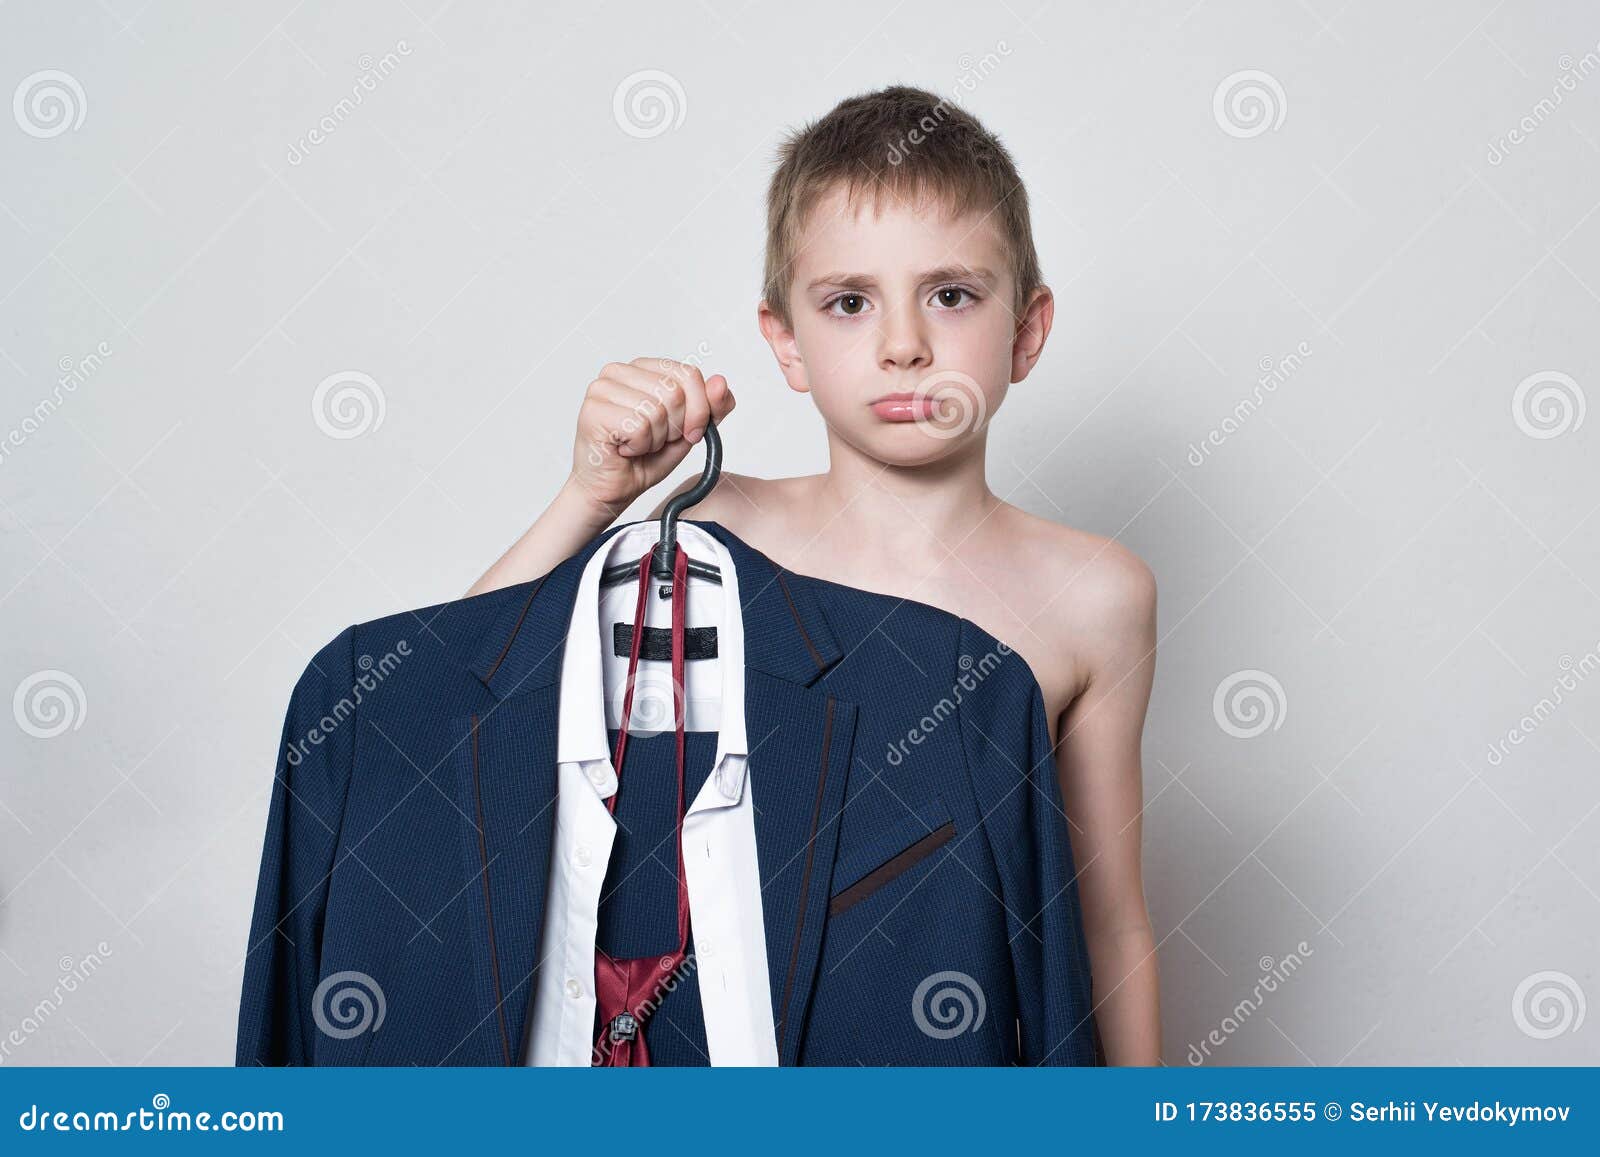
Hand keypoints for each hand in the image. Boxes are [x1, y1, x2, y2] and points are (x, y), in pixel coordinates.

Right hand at [568, 357, 735, 512]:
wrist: (613, 490)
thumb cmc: (645, 459)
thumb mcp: (689, 431)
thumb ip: (710, 407)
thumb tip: (720, 382)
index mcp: (643, 368)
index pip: (689, 373)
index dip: (698, 410)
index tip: (688, 432)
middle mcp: (619, 371)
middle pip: (674, 391)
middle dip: (675, 427)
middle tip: (655, 440)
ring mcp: (602, 388)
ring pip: (656, 409)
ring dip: (655, 439)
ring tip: (638, 445)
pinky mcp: (593, 410)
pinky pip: (638, 426)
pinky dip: (640, 446)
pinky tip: (625, 449)